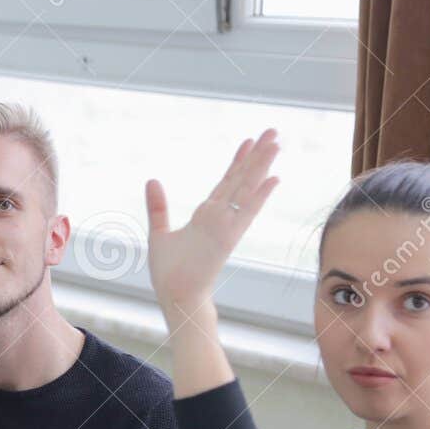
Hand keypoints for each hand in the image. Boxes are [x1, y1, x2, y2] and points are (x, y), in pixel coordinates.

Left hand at [146, 129, 279, 325]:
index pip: (226, 182)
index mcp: (206, 215)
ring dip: (262, 166)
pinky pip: (246, 213)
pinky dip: (259, 196)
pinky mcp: (228, 238)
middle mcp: (220, 217)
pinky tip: (274, 178)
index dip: (238, 161)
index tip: (249, 140)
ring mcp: (226, 226)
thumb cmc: (169, 272)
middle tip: (274, 131)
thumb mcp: (159, 233)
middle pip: (242, 179)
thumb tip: (152, 180)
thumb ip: (158, 207)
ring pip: (247, 189)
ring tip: (277, 142)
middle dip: (257, 155)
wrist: (176, 297)